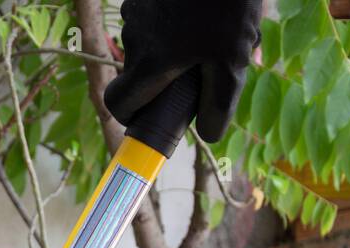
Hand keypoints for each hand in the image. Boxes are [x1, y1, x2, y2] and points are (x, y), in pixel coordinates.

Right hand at [104, 0, 262, 142]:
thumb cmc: (227, 7)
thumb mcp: (231, 62)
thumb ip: (218, 105)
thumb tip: (208, 134)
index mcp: (149, 64)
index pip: (117, 103)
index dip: (131, 115)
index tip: (151, 114)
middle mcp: (133, 38)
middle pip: (137, 73)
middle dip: (163, 77)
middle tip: (199, 67)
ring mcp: (134, 10)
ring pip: (146, 43)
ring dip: (170, 46)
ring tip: (207, 31)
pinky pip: (151, 17)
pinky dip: (170, 22)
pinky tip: (199, 10)